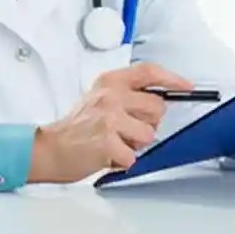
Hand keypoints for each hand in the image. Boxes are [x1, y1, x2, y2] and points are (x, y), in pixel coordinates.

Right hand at [28, 62, 191, 183]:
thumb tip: (160, 98)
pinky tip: (108, 154)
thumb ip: (126, 94)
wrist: (49, 148)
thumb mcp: (99, 97)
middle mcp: (110, 96)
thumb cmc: (76, 127)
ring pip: (149, 135)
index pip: (148, 72)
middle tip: (128, 129)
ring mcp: (108, 119)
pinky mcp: (106, 142)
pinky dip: (123, 161)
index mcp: (110, 82)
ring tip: (116, 142)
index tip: (185, 86)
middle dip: (149, 123)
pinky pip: (133, 156)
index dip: (171, 78)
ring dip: (136, 144)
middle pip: (157, 108)